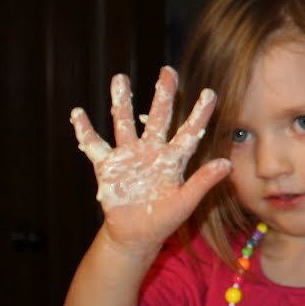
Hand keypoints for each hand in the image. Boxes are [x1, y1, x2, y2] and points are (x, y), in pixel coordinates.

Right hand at [68, 66, 231, 248]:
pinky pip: (94, 145)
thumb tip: (226, 164)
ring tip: (120, 78)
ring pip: (124, 123)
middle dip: (163, 94)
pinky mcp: (107, 166)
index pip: (189, 132)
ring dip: (122, 101)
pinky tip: (78, 113)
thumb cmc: (164, 219)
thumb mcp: (185, 202)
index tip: (210, 92)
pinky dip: (84, 130)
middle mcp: (151, 151)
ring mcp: (128, 156)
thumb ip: (203, 182)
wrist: (136, 234)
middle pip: (158, 117)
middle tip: (168, 71)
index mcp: (173, 160)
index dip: (200, 113)